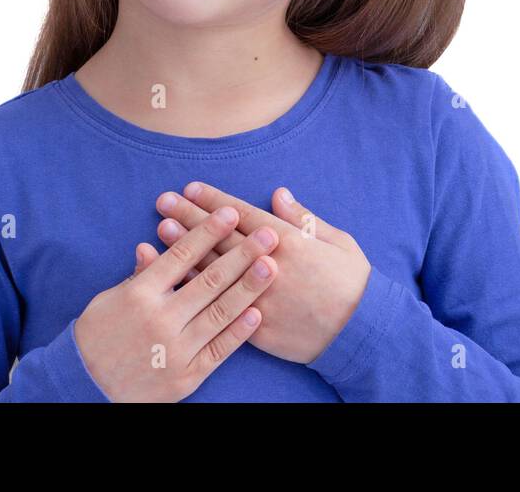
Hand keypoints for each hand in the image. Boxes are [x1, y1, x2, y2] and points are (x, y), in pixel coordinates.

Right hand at [73, 205, 279, 401]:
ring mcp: (175, 349)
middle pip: (208, 281)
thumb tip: (150, 246)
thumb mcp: (110, 299)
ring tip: (271, 267)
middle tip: (266, 235)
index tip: (230, 213)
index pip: (181, 256)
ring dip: (248, 288)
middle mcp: (160, 319)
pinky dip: (239, 331)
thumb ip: (138, 275)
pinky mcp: (186, 376)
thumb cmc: (99, 336)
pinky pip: (218, 350)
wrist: (87, 388)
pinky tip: (257, 312)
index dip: (207, 233)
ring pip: (219, 313)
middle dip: (241, 255)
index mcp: (141, 294)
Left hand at [150, 182, 370, 364]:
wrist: (359, 333)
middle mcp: (269, 266)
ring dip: (185, 248)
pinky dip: (195, 291)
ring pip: (214, 268)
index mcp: (289, 242)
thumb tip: (278, 194)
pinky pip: (218, 305)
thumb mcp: (337, 241)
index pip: (242, 215)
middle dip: (190, 217)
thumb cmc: (352, 282)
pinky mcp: (255, 326)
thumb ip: (304, 217)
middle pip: (221, 237)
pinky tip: (176, 279)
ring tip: (159, 230)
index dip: (214, 200)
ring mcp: (259, 297)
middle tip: (163, 201)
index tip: (191, 187)